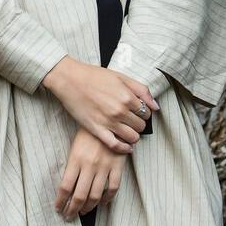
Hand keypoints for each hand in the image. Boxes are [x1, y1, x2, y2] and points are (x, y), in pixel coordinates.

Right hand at [41, 57, 158, 153]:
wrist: (70, 80)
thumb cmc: (95, 76)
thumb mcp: (121, 77)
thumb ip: (141, 90)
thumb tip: (156, 106)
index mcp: (127, 97)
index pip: (147, 113)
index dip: (145, 113)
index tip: (139, 112)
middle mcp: (120, 111)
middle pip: (140, 126)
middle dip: (139, 124)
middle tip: (132, 120)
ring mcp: (108, 122)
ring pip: (132, 137)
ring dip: (134, 136)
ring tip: (129, 131)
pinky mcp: (96, 130)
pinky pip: (115, 145)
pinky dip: (124, 148)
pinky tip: (127, 147)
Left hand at [55, 127, 124, 220]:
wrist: (110, 118)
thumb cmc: (89, 132)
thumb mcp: (75, 146)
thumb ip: (72, 165)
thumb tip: (67, 186)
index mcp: (76, 159)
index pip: (65, 187)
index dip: (61, 201)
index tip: (58, 208)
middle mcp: (89, 165)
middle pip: (79, 195)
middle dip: (72, 209)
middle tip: (69, 216)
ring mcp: (104, 167)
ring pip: (95, 195)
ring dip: (88, 207)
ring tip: (84, 212)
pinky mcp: (117, 166)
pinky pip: (113, 188)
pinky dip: (107, 199)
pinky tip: (102, 202)